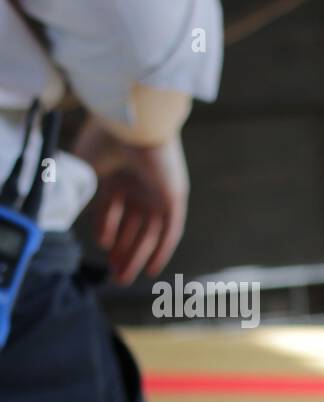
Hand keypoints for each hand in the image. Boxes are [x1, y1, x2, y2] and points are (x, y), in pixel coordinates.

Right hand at [73, 118, 189, 284]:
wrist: (130, 121)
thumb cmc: (105, 138)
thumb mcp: (86, 169)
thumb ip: (81, 192)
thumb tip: (69, 213)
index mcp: (118, 176)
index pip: (113, 212)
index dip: (107, 232)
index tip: (101, 249)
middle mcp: (139, 186)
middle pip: (133, 227)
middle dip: (123, 251)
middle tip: (114, 274)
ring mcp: (158, 192)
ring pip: (149, 233)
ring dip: (136, 256)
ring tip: (124, 277)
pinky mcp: (174, 197)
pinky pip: (170, 231)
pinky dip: (161, 251)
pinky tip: (150, 269)